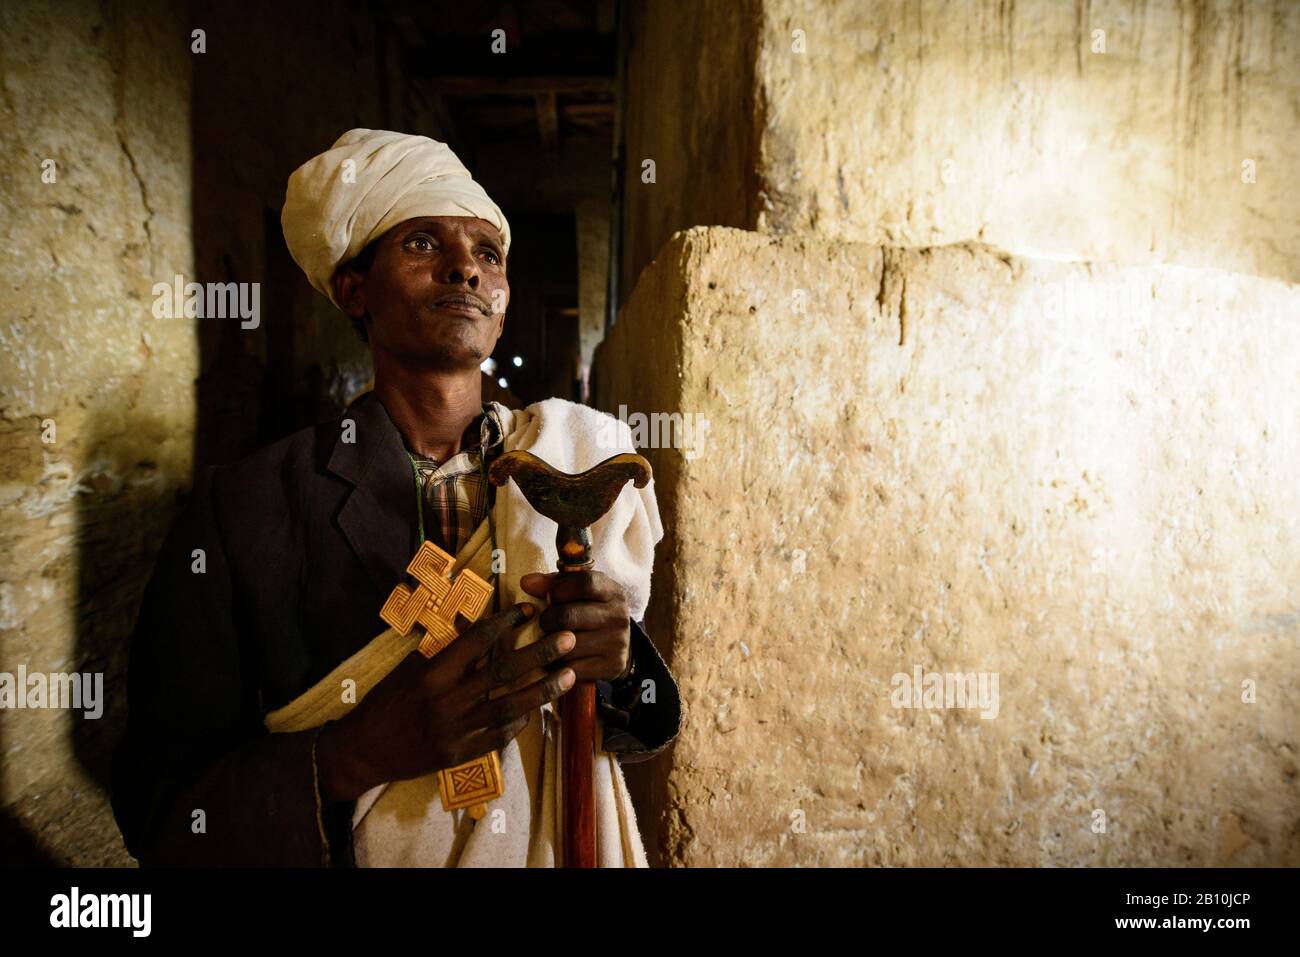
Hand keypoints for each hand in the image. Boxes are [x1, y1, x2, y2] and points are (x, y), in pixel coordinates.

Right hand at [317, 602, 575, 802]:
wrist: (363, 751)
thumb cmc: (385, 702)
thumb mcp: (408, 668)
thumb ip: (441, 650)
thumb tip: (472, 624)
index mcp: (431, 673)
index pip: (476, 641)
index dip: (505, 623)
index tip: (529, 610)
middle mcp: (446, 700)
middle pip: (502, 673)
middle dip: (539, 653)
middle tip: (567, 637)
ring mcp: (455, 730)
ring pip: (509, 707)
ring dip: (543, 690)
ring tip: (570, 675)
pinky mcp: (459, 754)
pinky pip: (498, 736)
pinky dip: (519, 722)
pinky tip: (537, 709)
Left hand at [519, 571, 631, 683]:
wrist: (618, 646)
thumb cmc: (589, 612)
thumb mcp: (578, 593)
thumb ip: (553, 584)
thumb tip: (526, 582)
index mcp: (613, 592)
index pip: (585, 583)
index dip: (559, 589)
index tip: (551, 597)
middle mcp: (619, 616)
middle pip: (569, 615)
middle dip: (548, 619)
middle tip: (544, 623)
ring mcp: (617, 643)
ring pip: (567, 645)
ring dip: (550, 645)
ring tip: (549, 641)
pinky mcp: (611, 667)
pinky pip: (571, 668)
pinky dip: (557, 665)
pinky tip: (557, 659)